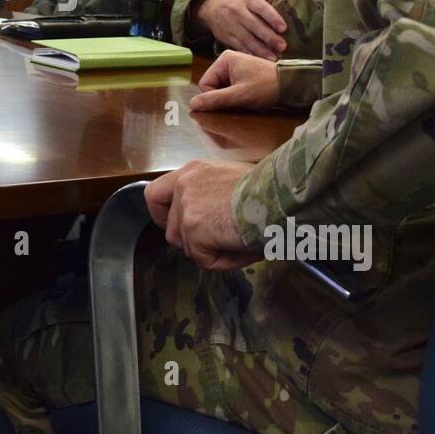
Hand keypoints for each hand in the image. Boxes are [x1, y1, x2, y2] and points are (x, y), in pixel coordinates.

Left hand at [144, 160, 259, 270]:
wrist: (278, 195)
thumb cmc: (269, 189)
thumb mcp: (233, 179)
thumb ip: (212, 194)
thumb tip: (212, 217)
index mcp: (192, 172)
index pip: (155, 194)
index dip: (162, 216)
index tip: (175, 227)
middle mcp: (183, 186)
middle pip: (169, 228)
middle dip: (192, 242)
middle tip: (217, 242)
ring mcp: (186, 209)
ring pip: (187, 247)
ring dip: (211, 251)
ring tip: (239, 241)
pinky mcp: (193, 230)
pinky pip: (204, 260)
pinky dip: (224, 261)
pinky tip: (242, 247)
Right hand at [191, 50, 279, 111]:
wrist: (292, 85)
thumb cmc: (266, 87)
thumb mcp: (239, 95)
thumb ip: (215, 99)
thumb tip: (192, 104)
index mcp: (224, 59)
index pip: (205, 83)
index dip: (214, 96)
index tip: (232, 99)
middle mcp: (228, 60)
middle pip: (213, 85)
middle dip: (223, 96)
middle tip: (240, 99)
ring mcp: (236, 67)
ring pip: (221, 88)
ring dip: (230, 97)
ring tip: (246, 97)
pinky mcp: (243, 74)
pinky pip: (230, 87)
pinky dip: (236, 95)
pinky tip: (248, 96)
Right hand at [195, 0, 296, 59]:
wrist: (211, 7)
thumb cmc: (240, 0)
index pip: (261, 8)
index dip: (272, 18)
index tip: (283, 28)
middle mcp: (238, 11)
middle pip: (254, 25)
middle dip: (269, 37)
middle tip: (283, 46)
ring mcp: (231, 25)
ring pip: (246, 39)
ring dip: (260, 50)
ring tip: (273, 58)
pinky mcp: (226, 37)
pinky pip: (239, 46)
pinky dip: (249, 54)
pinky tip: (259, 60)